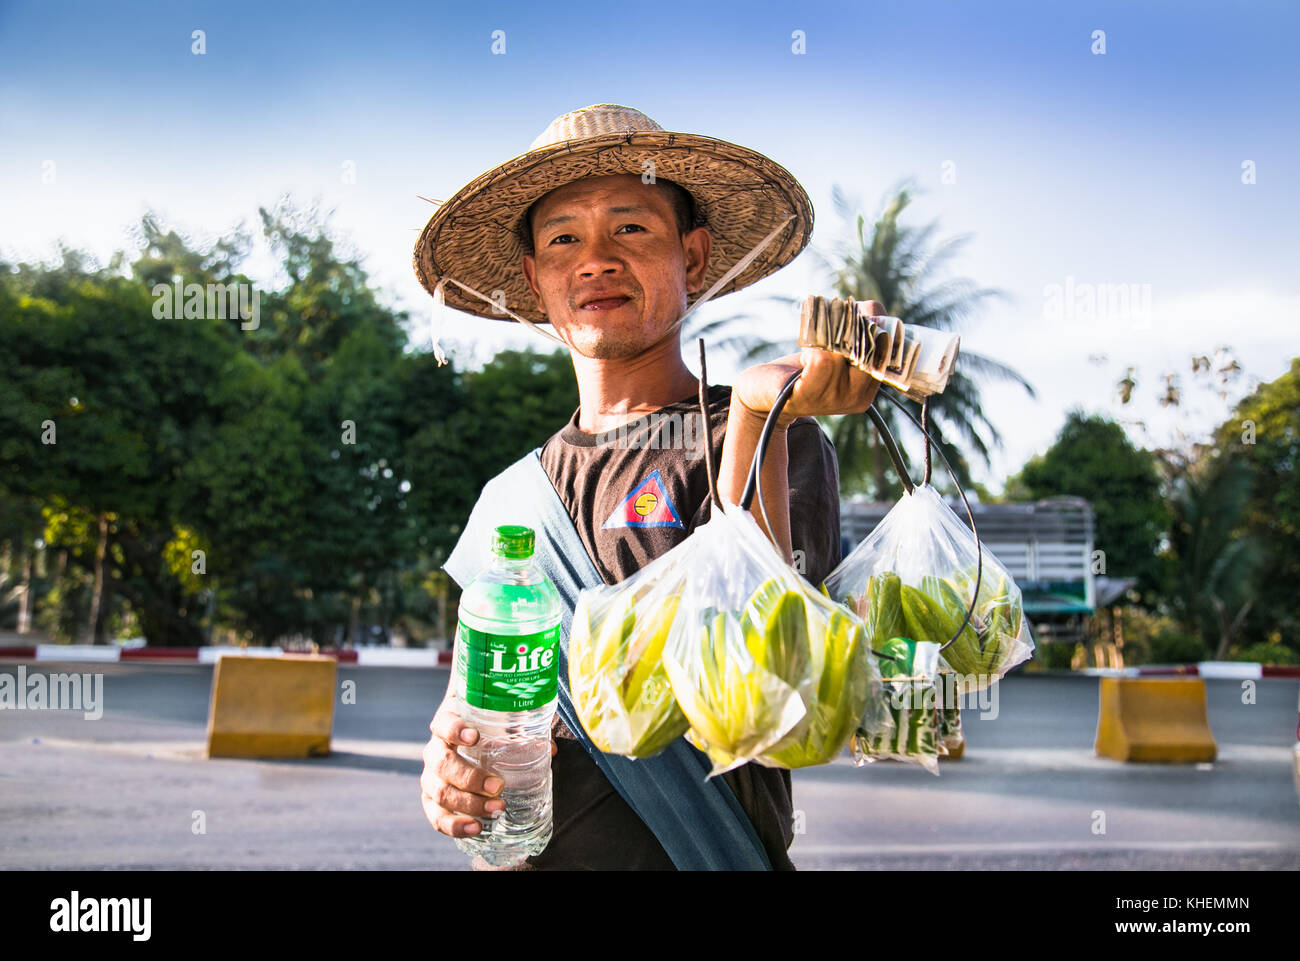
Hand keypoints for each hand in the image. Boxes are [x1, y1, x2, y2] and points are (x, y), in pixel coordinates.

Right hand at [419, 693, 557, 838]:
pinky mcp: (431, 800)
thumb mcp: (499, 723)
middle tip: (498, 786)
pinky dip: (454, 825)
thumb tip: (550, 749)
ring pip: (440, 792)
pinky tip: (476, 828)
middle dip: (470, 777)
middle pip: (442, 763)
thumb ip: (522, 730)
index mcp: (447, 724)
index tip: (475, 736)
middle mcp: (435, 750)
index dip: (455, 730)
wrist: (466, 741)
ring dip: (468, 804)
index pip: (444, 724)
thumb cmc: (486, 729)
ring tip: (497, 809)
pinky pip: (436, 816)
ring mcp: (431, 777)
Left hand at [734, 300, 885, 427]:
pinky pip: (822, 360)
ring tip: (815, 339)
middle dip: (853, 324)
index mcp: (866, 390)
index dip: (875, 323)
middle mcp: (855, 397)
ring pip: (843, 350)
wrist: (764, 393)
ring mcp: (832, 399)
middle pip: (869, 348)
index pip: (887, 350)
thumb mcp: (837, 352)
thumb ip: (860, 333)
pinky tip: (805, 349)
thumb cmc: (803, 367)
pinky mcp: (807, 395)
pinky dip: (813, 345)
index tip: (861, 311)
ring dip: (827, 334)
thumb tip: (874, 309)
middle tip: (834, 319)